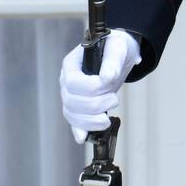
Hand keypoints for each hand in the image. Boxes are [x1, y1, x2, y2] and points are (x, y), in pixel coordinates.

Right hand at [60, 28, 142, 143]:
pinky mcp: (79, 108)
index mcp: (72, 64)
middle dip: (95, 105)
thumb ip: (113, 60)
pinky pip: (75, 123)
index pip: (72, 82)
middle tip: (114, 99)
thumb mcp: (118, 48)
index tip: (108, 84)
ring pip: (72, 115)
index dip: (90, 88)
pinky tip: (85, 137)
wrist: (118, 57)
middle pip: (71, 101)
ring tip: (107, 118)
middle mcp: (67, 81)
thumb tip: (107, 77)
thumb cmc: (115, 48)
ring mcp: (71, 96)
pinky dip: (80, 130)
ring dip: (91, 121)